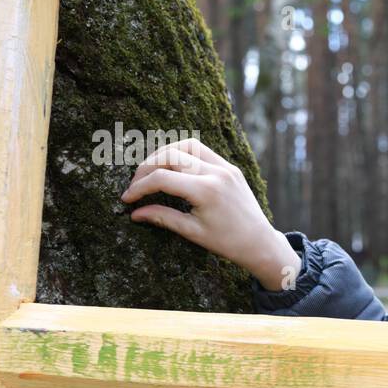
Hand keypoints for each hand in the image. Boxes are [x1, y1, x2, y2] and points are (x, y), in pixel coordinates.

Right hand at [120, 138, 300, 290]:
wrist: (260, 243)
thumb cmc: (228, 243)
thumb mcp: (192, 232)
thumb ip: (162, 217)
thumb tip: (134, 213)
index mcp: (206, 191)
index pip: (162, 178)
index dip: (139, 187)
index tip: (127, 198)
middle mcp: (216, 173)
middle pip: (170, 155)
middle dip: (147, 167)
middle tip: (136, 184)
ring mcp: (226, 167)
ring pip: (187, 145)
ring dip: (165, 153)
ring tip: (152, 171)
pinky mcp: (231, 168)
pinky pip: (203, 151)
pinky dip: (184, 154)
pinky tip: (174, 168)